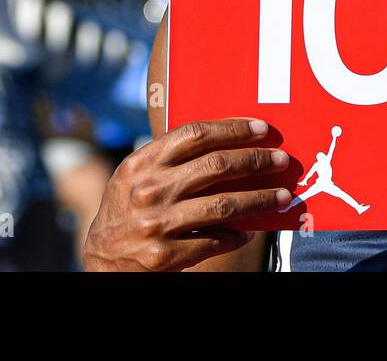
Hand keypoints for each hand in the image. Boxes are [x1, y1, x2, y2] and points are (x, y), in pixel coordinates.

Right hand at [82, 118, 290, 271]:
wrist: (101, 258)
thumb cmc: (129, 208)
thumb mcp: (138, 175)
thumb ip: (171, 158)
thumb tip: (232, 141)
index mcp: (142, 163)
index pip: (195, 135)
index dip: (232, 129)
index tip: (262, 129)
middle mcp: (149, 190)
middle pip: (216, 166)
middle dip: (256, 162)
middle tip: (282, 160)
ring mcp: (157, 224)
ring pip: (223, 206)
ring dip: (260, 200)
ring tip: (284, 197)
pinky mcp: (164, 255)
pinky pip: (214, 241)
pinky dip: (238, 235)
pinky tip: (251, 231)